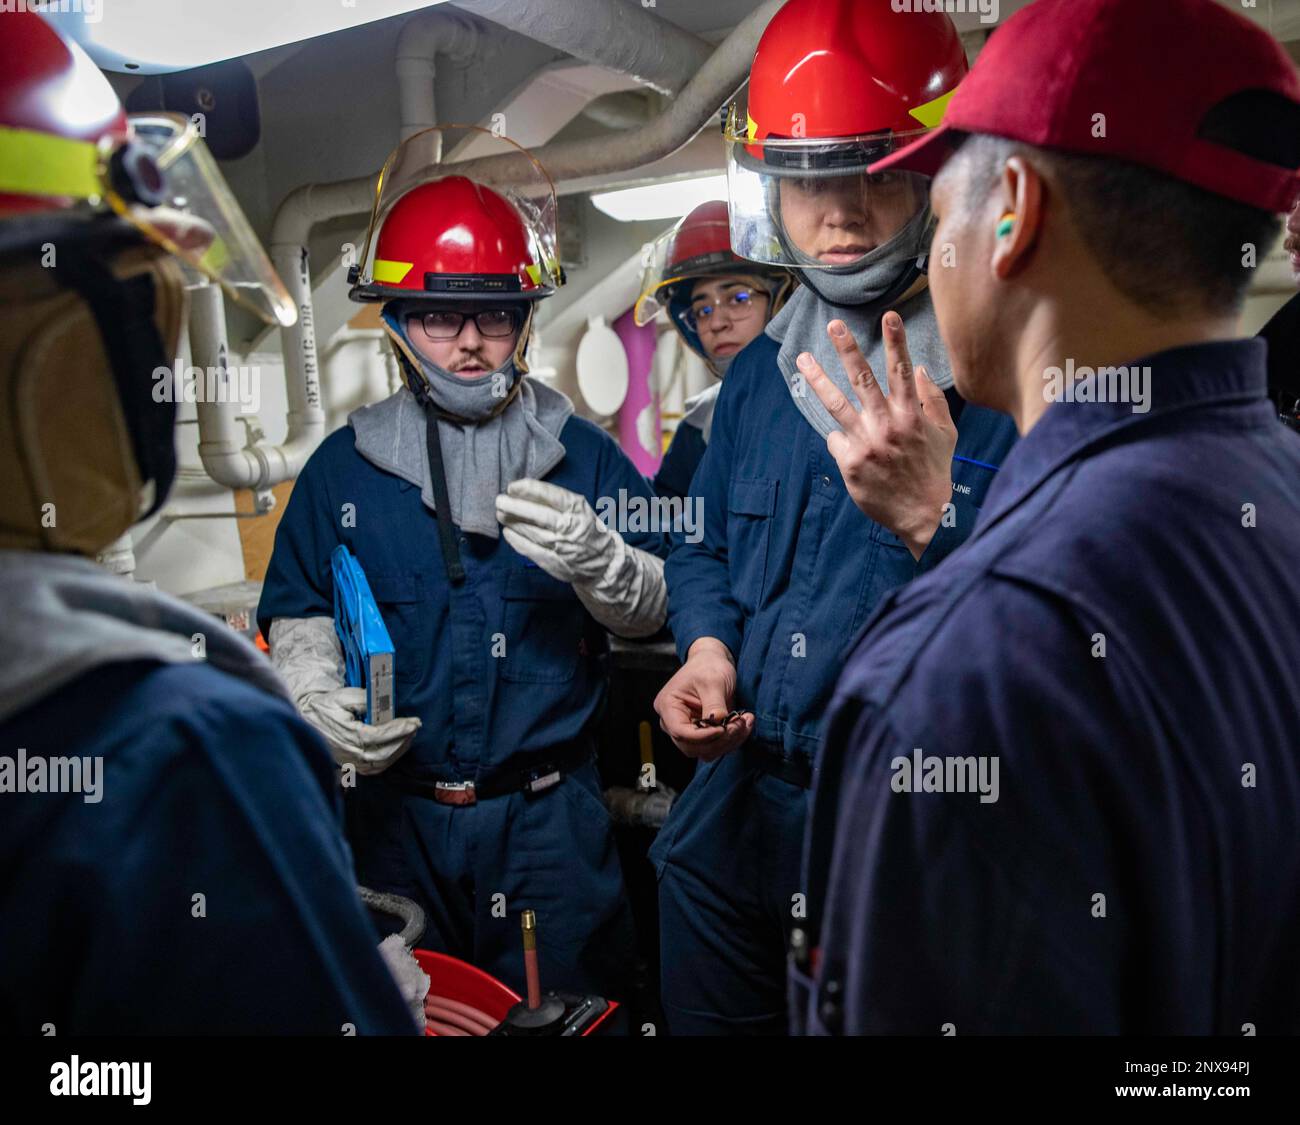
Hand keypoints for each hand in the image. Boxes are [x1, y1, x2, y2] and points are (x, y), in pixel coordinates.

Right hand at [300, 687, 420, 775]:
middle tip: (415, 727)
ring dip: (399, 750)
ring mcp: (350, 761)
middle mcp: (350, 752)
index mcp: (348, 735)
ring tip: (410, 736)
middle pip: (384, 753)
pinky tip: (398, 749)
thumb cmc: (326, 706)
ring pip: (381, 763)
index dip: (399, 730)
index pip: (379, 736)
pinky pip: (374, 769)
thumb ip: (364, 699)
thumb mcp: (342, 696)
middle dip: (403, 740)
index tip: (414, 722)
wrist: (306, 719)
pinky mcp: (350, 765)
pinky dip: (389, 760)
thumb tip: (383, 703)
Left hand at [495, 478, 611, 583]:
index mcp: (577, 510)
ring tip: (501, 514)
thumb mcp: (579, 509)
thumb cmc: (586, 529)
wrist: (602, 561)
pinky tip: (508, 532)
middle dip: (516, 506)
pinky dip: (516, 540)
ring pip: (531, 532)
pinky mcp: (553, 561)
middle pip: (539, 515)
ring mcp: (560, 546)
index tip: (512, 487)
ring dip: (513, 522)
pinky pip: (530, 549)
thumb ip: (556, 501)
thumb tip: (525, 490)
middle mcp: (569, 527)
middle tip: (500, 500)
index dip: (529, 489)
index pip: (551, 495)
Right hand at [654, 638, 753, 760]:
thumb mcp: (712, 681)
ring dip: (729, 741)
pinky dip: (732, 739)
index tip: (723, 729)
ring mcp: (688, 730)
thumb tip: (719, 726)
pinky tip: (744, 723)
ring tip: (745, 721)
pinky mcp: (703, 734)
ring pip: (706, 751)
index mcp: (668, 706)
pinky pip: (716, 746)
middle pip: (693, 747)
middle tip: (740, 723)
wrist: (714, 661)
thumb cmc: (708, 666)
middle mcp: (674, 722)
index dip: (702, 736)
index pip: (680, 732)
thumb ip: (714, 704)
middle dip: (719, 740)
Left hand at [798, 312, 957, 558]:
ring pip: (837, 404)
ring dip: (818, 379)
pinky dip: (839, 438)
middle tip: (833, 326)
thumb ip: (933, 400)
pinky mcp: (850, 464)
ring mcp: (866, 444)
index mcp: (911, 415)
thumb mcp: (946, 434)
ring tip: (803, 360)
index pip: (902, 370)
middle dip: (847, 349)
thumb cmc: (934, 471)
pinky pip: (836, 440)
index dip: (896, 341)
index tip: (889, 315)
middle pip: (862, 379)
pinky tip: (848, 445)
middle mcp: (887, 425)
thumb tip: (919, 369)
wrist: (923, 516)